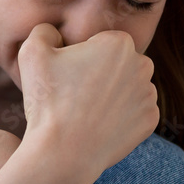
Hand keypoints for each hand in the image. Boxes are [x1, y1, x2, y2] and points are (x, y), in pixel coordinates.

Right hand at [17, 23, 158, 183]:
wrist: (63, 153)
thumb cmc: (48, 100)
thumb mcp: (32, 52)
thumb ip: (45, 30)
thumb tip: (55, 32)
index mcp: (120, 43)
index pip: (100, 43)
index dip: (81, 57)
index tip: (68, 75)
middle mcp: (142, 65)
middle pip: (118, 63)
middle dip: (102, 73)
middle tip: (75, 93)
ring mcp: (149, 95)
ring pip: (128, 87)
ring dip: (112, 94)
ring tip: (86, 111)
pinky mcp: (150, 121)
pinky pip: (134, 111)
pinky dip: (120, 116)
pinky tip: (99, 124)